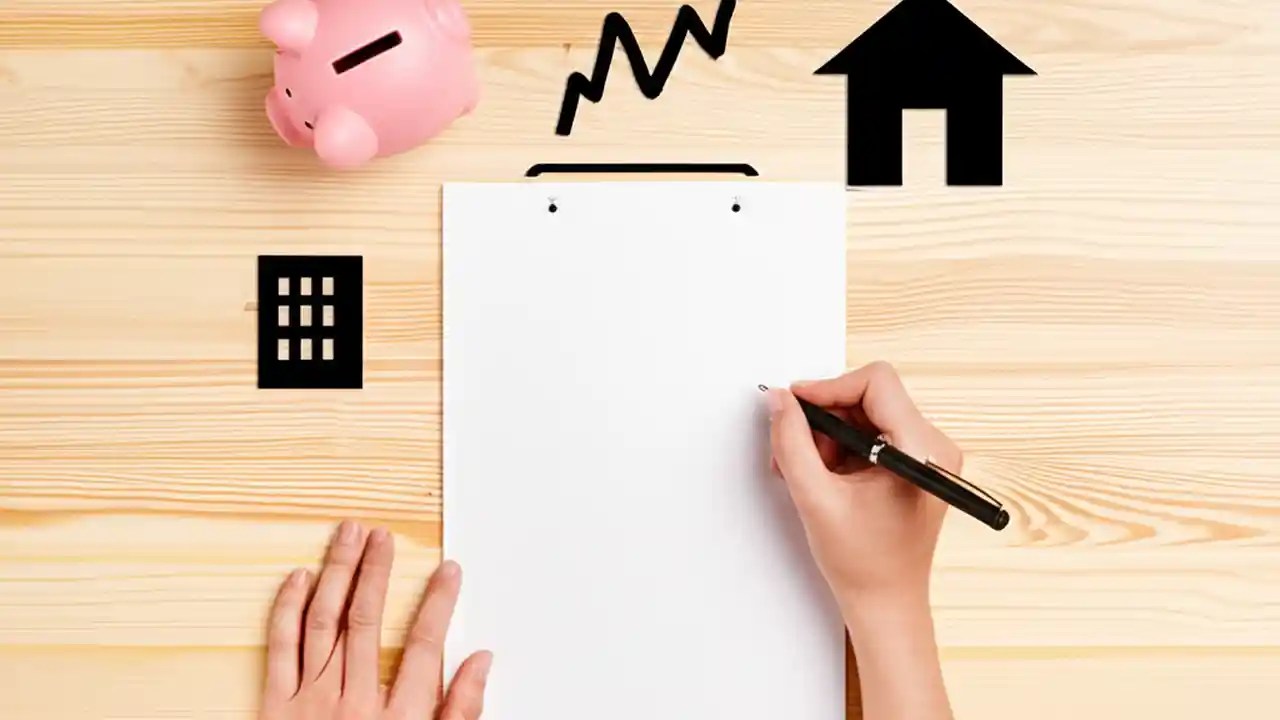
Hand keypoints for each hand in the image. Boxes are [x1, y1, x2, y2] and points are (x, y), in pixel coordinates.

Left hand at [260, 521, 491, 719]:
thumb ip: (460, 712)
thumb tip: (481, 663)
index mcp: (396, 719)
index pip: (424, 645)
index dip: (438, 602)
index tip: (448, 571)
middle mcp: (352, 703)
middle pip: (368, 620)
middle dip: (377, 571)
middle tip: (384, 537)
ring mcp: (309, 702)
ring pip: (324, 621)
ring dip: (337, 572)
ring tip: (347, 536)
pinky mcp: (274, 707)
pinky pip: (280, 647)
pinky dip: (286, 608)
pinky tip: (298, 577)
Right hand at [765, 362, 958, 719]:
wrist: (886, 604)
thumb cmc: (864, 565)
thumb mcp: (815, 498)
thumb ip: (792, 442)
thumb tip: (781, 400)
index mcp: (922, 451)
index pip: (876, 382)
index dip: (828, 387)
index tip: (795, 403)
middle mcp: (934, 447)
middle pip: (869, 396)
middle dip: (825, 419)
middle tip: (796, 450)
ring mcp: (927, 454)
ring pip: (867, 413)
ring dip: (829, 435)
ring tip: (810, 472)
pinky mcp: (916, 463)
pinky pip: (873, 432)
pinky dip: (841, 447)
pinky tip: (826, 477)